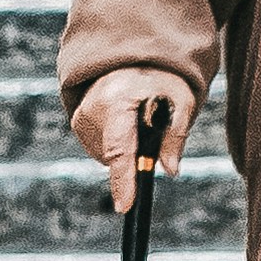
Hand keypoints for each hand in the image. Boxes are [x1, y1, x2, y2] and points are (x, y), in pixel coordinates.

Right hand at [71, 65, 200, 214]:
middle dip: (137, 156)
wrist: (131, 55)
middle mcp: (92, 108)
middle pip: (116, 157)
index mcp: (118, 100)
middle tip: (154, 130)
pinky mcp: (78, 122)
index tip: (125, 205)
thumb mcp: (182, 99)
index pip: (119, 149)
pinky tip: (125, 122)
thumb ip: (177, 134)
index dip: (123, 180)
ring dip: (127, 149)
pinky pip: (101, 150)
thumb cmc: (161, 75)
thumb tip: (170, 169)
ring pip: (108, 156)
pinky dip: (116, 144)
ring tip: (138, 118)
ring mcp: (81, 115)